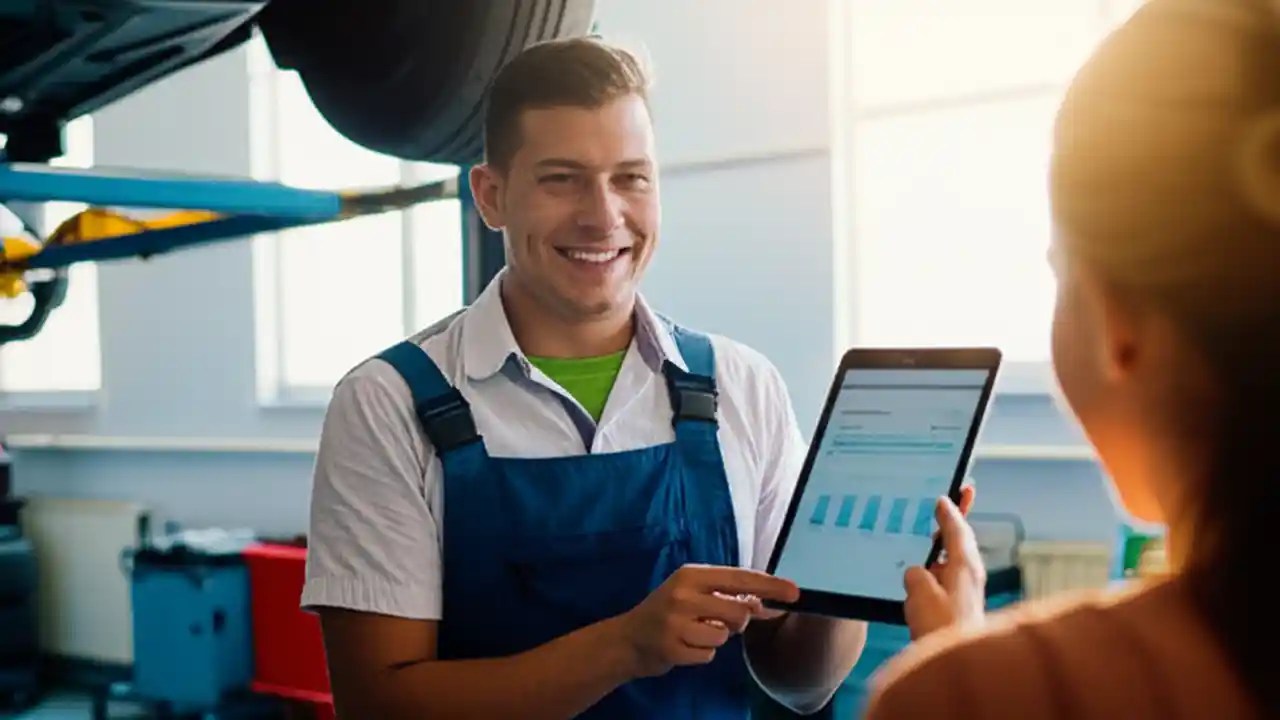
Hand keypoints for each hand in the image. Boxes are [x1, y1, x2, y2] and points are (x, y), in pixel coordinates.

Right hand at [615, 564, 799, 677]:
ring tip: (693, 633)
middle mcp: (684, 594)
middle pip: (739, 611)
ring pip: (724, 636)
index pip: (740, 578)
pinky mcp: (672, 647)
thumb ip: (727, 597)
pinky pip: (708, 655)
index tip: (795, 592)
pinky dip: (701, 654)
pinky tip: (683, 646)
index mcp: (692, 574)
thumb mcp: (694, 594)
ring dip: (715, 639)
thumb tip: (763, 604)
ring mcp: (676, 621)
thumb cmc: (667, 613)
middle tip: (715, 621)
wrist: (628, 639)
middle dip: (736, 622)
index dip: (770, 585)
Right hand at [903, 485, 984, 640]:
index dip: (949, 512)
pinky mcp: (958, 611)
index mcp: (965, 566)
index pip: (957, 530)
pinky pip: (943, 583)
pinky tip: (920, 578)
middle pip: (959, 544)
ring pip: (950, 565)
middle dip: (950, 526)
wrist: (958, 665)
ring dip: (940, 552)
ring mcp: (965, 595)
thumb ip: (915, 574)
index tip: (944, 497)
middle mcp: (969, 577)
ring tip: (926, 542)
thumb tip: (916, 573)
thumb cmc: (942, 627)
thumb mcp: (920, 592)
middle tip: (945, 507)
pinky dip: (934, 574)